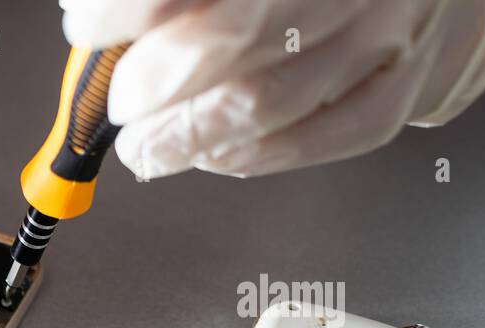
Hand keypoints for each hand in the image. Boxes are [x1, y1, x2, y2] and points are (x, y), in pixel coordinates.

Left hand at [61, 0, 484, 178]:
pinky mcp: (397, 87)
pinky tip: (211, 155)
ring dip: (188, 136)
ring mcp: (382, 30)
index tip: (86, 28)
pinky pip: (321, 137)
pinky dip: (250, 155)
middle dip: (155, 83)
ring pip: (268, 100)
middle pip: (236, 35)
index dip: (127, 7)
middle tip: (121, 106)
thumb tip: (92, 18)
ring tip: (146, 146)